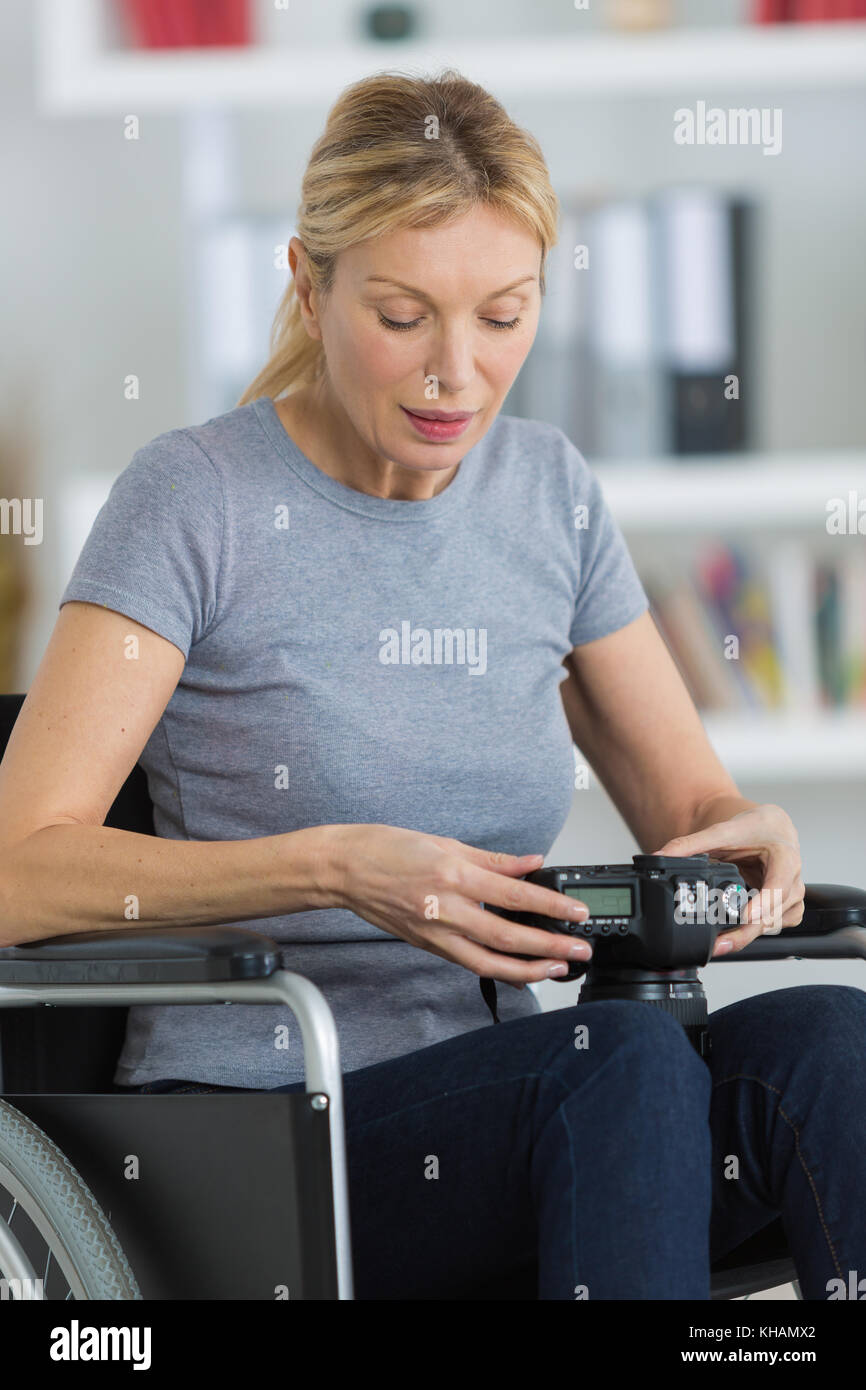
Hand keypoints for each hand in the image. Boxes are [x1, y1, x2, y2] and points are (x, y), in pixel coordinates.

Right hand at [324, 823, 592, 985]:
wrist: (344, 869)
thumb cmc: (388, 849)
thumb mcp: (446, 842)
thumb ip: (493, 859)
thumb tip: (531, 865)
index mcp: (453, 875)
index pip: (515, 896)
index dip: (552, 907)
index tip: (578, 912)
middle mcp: (446, 908)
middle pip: (508, 937)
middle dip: (550, 946)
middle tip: (580, 949)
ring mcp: (435, 932)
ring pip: (490, 961)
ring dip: (528, 969)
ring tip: (557, 967)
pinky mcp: (428, 945)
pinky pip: (469, 963)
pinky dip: (498, 970)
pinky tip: (520, 970)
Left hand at [652, 803, 804, 956]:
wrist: (771, 827)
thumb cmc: (755, 828)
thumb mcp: (723, 830)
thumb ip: (690, 844)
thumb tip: (659, 856)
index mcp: (784, 857)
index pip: (780, 885)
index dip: (765, 903)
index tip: (745, 916)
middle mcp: (793, 880)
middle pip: (775, 913)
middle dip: (747, 932)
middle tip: (719, 944)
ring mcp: (792, 896)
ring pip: (775, 924)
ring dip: (749, 935)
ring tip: (720, 943)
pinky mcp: (786, 907)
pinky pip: (775, 926)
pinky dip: (755, 932)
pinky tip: (735, 932)